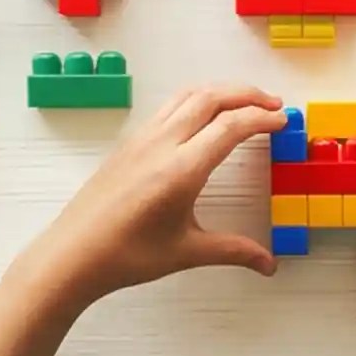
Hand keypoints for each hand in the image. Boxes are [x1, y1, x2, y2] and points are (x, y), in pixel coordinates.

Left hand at [22, 85, 285, 307]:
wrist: (72, 255)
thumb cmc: (126, 255)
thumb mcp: (186, 252)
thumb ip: (233, 251)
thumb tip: (268, 264)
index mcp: (181, 169)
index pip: (231, 126)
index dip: (262, 118)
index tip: (283, 121)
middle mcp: (162, 145)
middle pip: (211, 98)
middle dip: (247, 94)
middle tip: (273, 105)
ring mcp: (142, 139)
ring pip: (188, 95)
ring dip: (221, 91)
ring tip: (245, 103)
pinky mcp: (129, 142)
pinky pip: (169, 106)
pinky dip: (197, 99)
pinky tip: (206, 116)